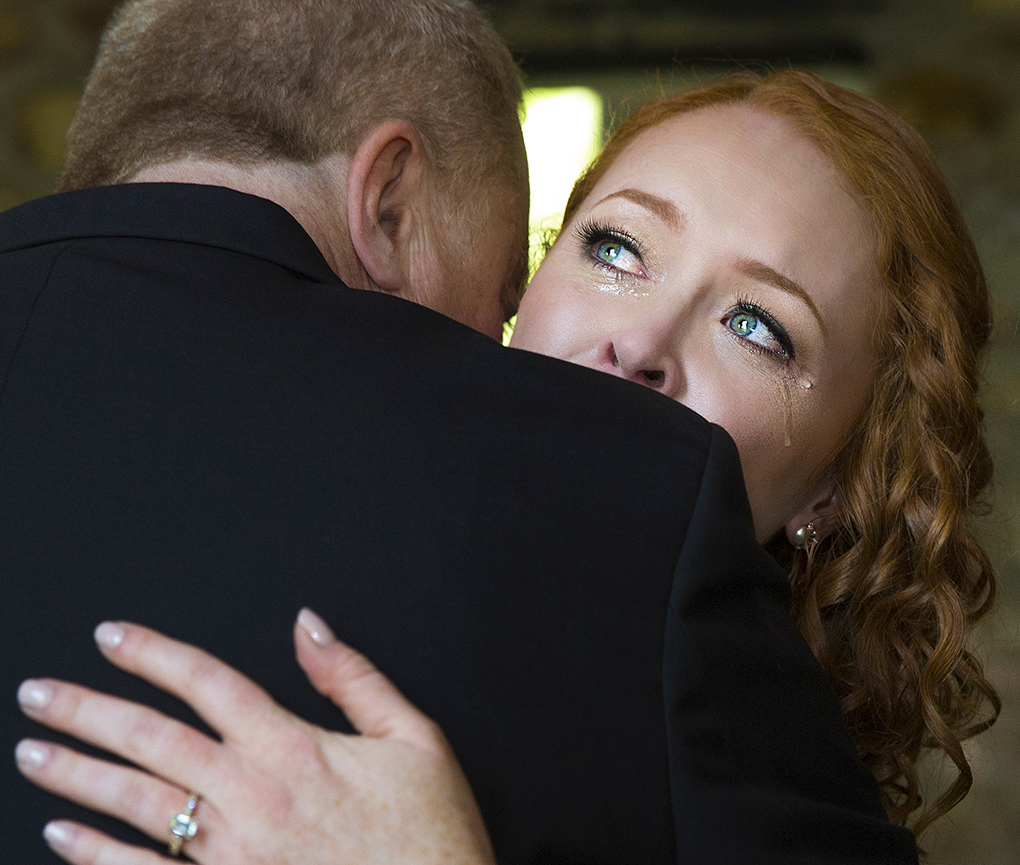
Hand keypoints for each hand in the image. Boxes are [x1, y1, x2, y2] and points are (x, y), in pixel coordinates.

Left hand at [15, 610, 495, 864]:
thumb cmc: (430, 836)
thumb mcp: (416, 738)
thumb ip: (355, 678)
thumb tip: (309, 626)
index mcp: (295, 748)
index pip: (209, 683)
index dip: (155, 653)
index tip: (111, 636)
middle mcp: (253, 795)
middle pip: (154, 739)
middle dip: (89, 710)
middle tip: (39, 693)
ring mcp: (232, 853)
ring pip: (137, 803)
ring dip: (78, 775)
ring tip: (33, 750)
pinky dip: (97, 856)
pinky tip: (63, 836)